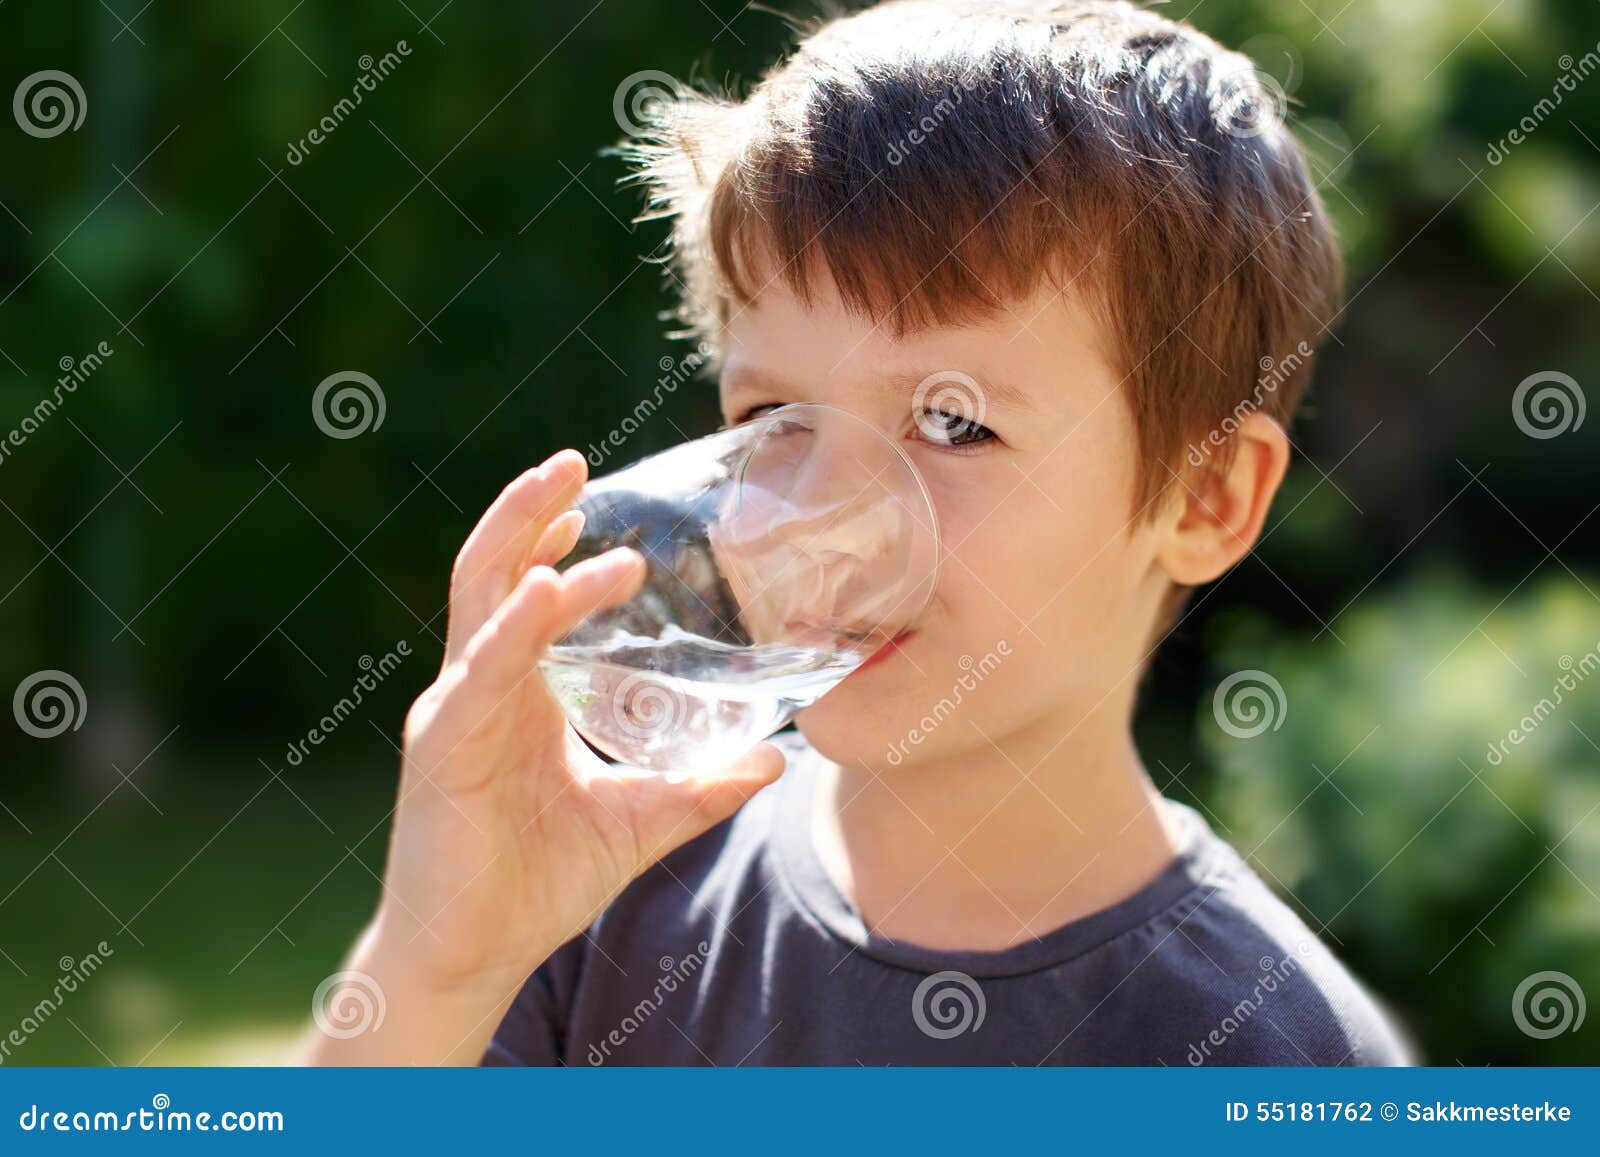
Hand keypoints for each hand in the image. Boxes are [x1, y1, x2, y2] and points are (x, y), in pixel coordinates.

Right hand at [313, 450, 783, 1062]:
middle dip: (526, 510)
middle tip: (572, 459)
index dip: (549, 538)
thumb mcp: (640, 821)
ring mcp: (456, 713)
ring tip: (565, 499)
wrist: (476, 954)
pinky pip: (480, 675)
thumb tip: (777, 758)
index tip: (593, 494)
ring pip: (484, 605)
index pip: (524, 593)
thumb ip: (702, 788)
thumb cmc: (537, 881)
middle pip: (492, 573)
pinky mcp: (444, 751)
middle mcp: (479, 688)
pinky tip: (545, 589)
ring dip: (521, 543)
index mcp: (516, 694)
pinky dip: (513, 628)